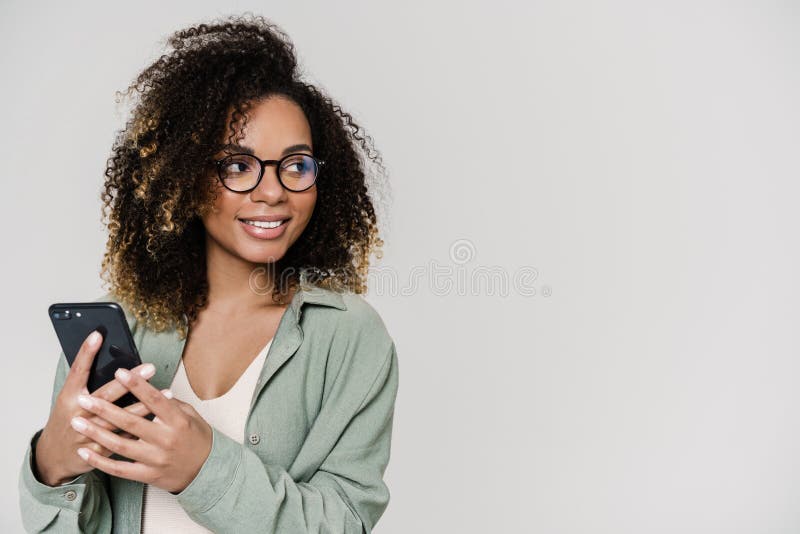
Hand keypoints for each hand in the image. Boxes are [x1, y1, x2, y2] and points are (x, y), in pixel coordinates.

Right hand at [35, 330, 165, 485]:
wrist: (54, 456)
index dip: (86, 352)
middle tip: (150, 368)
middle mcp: (78, 413)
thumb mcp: (70, 399)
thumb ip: (87, 383)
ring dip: (144, 405)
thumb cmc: (67, 420)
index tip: (97, 335)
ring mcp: (88, 432)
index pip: (78, 371)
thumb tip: (108, 358)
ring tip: (166, 393)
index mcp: (69, 397)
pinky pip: (125, 438)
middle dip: (130, 381)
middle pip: (106, 394)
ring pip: (120, 418)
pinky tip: (161, 420)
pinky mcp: (99, 450)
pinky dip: (142, 429)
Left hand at [69, 366, 212, 493]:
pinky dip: (100, 461)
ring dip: (96, 433)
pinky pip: (119, 469)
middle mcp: (166, 440)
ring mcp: (155, 459)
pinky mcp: (148, 475)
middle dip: (104, 409)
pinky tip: (85, 451)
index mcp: (177, 421)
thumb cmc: (198, 440)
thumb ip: (172, 404)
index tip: (120, 372)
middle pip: (131, 422)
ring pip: (120, 445)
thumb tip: (152, 390)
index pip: (154, 399)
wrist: (207, 471)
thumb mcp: (192, 416)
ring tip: (76, 422)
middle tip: (84, 399)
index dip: (137, 385)